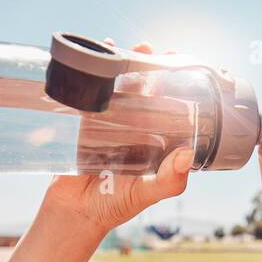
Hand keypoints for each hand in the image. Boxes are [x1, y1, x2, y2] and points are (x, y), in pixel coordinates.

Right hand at [43, 39, 193, 231]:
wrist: (75, 213)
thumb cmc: (115, 206)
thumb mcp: (147, 193)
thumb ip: (169, 180)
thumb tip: (187, 154)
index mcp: (154, 142)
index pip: (169, 108)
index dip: (175, 87)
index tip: (183, 66)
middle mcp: (134, 130)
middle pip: (144, 92)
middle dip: (148, 68)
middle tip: (152, 50)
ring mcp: (108, 125)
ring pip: (118, 89)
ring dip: (121, 66)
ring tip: (125, 48)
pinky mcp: (84, 124)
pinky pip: (90, 96)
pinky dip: (92, 76)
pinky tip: (95, 58)